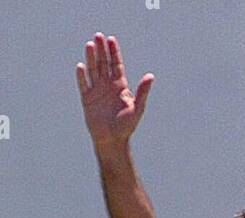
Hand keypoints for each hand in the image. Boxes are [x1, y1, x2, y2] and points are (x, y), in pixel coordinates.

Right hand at [76, 33, 153, 152]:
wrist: (113, 141)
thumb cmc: (126, 127)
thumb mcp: (137, 108)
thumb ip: (142, 91)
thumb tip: (150, 76)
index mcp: (120, 86)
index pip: (116, 64)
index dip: (114, 52)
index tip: (111, 39)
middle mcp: (107, 86)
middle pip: (103, 63)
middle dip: (101, 49)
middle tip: (98, 35)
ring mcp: (97, 92)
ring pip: (93, 71)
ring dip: (91, 58)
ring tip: (90, 45)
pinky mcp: (87, 101)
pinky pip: (83, 86)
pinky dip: (81, 77)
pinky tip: (80, 66)